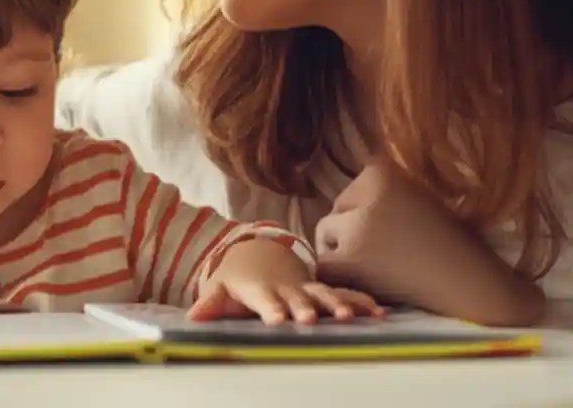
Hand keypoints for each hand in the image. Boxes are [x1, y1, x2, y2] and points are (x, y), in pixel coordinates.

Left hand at [187, 239, 383, 324]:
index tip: (277, 320)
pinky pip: (345, 294)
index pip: (266, 300)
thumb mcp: (222, 286)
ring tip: (350, 317)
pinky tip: (380, 313)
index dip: (272, 309)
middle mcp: (288, 289)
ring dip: (338, 305)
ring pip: (325, 295)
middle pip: (298, 300)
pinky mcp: (323, 289)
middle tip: (311, 319)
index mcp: (262, 289)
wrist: (261, 252)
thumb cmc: (239, 277)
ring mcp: (308, 288)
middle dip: (306, 309)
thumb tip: (193, 316)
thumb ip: (211, 303)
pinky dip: (361, 301)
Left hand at [313, 163, 543, 325]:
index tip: (391, 231)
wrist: (470, 283)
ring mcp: (356, 225)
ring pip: (324, 236)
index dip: (365, 214)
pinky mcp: (350, 259)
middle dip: (349, 231)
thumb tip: (340, 192)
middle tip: (381, 254)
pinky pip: (325, 266)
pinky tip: (368, 283)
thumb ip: (382, 194)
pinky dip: (340, 277)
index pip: (351, 192)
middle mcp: (366, 192)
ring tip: (376, 267)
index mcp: (382, 171)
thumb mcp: (417, 198)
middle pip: (336, 212)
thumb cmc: (452, 245)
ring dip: (341, 252)